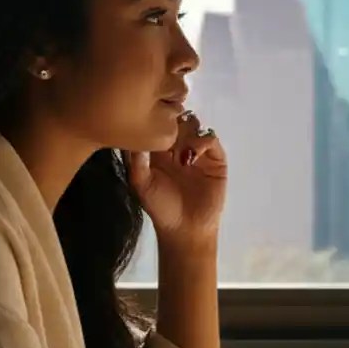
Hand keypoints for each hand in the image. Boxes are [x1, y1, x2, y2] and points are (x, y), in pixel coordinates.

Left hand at [126, 110, 226, 249]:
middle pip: (178, 120)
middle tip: (168, 131)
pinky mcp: (216, 160)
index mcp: (159, 150)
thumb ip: (136, 160)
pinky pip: (212, 140)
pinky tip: (192, 155)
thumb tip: (132, 134)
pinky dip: (203, 141)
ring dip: (187, 130)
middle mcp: (179, 147)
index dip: (156, 118)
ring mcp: (199, 152)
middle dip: (173, 120)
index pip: (159, 124)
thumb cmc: (161, 208)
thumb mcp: (140, 183)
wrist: (185, 229)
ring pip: (195, 125)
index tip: (151, 120)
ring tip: (179, 148)